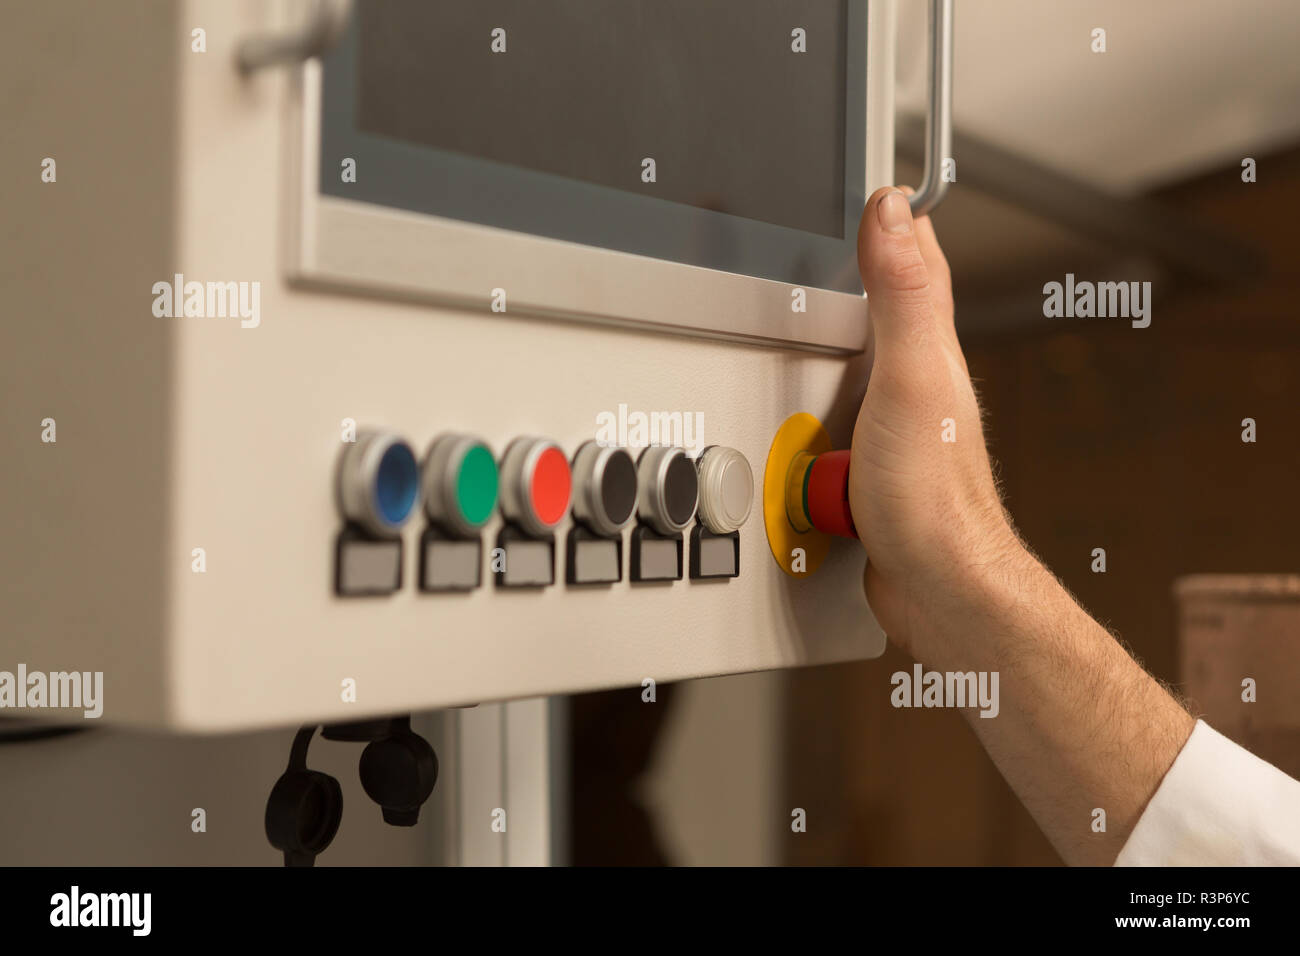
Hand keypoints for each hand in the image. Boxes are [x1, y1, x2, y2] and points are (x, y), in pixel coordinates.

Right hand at [850, 187, 1025, 662]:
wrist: (935, 585)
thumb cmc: (933, 499)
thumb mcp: (908, 379)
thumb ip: (901, 295)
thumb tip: (892, 210)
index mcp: (928, 348)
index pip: (917, 259)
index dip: (894, 217)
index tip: (872, 181)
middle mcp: (915, 380)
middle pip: (881, 304)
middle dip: (855, 268)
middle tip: (836, 226)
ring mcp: (891, 422)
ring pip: (851, 362)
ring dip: (828, 340)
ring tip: (811, 299)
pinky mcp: (866, 464)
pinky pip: (832, 418)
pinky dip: (813, 407)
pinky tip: (799, 413)